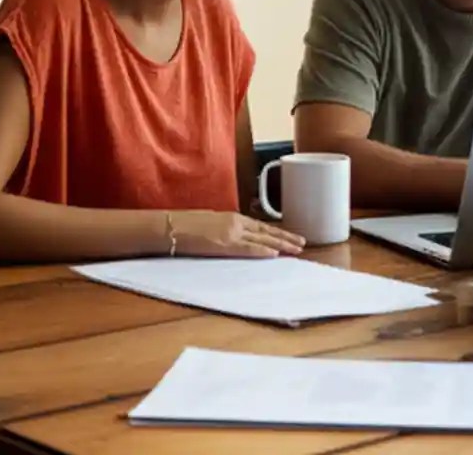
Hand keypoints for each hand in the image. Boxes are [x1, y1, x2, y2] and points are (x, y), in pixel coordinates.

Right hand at [168, 211, 304, 257]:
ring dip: (281, 245)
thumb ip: (224, 228)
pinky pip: (248, 249)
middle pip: (266, 231)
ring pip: (263, 240)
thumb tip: (230, 236)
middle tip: (302, 242)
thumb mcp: (210, 221)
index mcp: (232, 217)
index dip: (276, 232)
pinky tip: (275, 254)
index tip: (290, 236)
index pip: (260, 226)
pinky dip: (263, 251)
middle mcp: (235, 223)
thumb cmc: (184, 224)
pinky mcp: (224, 244)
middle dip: (285, 237)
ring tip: (297, 249)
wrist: (169, 226)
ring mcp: (231, 233)